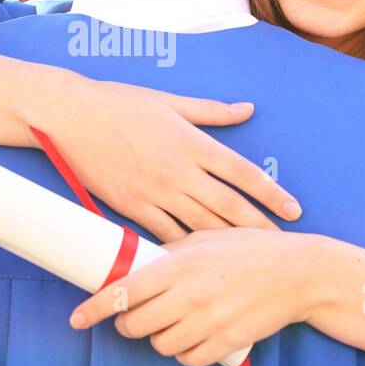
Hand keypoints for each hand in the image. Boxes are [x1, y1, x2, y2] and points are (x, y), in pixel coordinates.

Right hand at [31, 75, 302, 242]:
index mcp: (191, 142)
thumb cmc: (120, 103)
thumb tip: (247, 108)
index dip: (271, 193)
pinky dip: (185, 251)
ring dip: (229, 244)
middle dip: (259, 227)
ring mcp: (155, 193)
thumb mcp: (170, 100)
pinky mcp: (132, 209)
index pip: (242, 172)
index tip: (294, 209)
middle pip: (228, 206)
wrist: (71, 118)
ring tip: (252, 260)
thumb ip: (211, 111)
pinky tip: (202, 265)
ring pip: (201, 225)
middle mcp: (178, 171)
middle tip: (283, 245)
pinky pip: (164, 235)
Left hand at [68, 228, 320, 365]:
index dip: (93, 309)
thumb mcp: (206, 237)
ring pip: (160, 345)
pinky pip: (189, 359)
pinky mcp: (226, 341)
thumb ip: (170, 251)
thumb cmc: (250, 249)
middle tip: (134, 318)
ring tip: (171, 323)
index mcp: (178, 265)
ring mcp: (208, 320)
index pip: (122, 292)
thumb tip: (137, 262)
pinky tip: (192, 337)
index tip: (76, 319)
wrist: (298, 272)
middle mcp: (188, 294)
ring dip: (159, 338)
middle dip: (127, 325)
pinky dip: (185, 352)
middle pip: (134, 325)